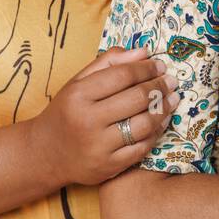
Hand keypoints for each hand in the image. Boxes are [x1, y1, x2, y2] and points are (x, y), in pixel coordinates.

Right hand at [29, 47, 178, 186]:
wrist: (45, 153)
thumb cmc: (66, 111)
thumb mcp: (78, 82)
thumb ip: (109, 63)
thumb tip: (144, 52)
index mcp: (78, 95)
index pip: (122, 75)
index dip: (146, 68)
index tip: (160, 65)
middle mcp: (87, 120)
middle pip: (136, 98)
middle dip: (159, 87)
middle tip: (171, 81)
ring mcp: (99, 146)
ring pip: (143, 124)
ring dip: (163, 109)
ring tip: (172, 99)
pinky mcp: (108, 167)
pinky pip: (142, 147)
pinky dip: (157, 132)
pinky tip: (162, 121)